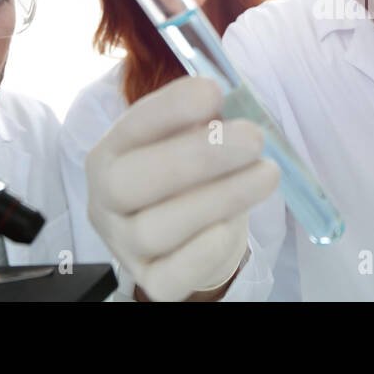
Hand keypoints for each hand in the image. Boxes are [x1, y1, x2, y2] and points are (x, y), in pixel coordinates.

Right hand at [85, 76, 279, 300]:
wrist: (193, 231)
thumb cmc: (192, 174)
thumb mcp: (193, 139)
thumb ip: (204, 122)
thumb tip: (228, 108)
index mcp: (112, 152)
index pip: (130, 127)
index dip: (170, 109)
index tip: (214, 91)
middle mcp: (106, 200)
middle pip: (131, 182)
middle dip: (195, 157)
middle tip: (252, 138)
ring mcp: (124, 245)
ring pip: (154, 229)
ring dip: (218, 199)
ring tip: (267, 174)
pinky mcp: (152, 282)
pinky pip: (169, 277)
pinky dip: (201, 253)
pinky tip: (230, 228)